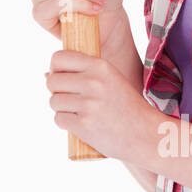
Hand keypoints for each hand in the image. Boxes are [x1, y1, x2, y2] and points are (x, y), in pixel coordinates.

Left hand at [45, 49, 158, 163]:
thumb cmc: (126, 106)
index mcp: (100, 66)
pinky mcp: (84, 124)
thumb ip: (83, 73)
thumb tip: (45, 74)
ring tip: (78, 113)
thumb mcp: (110, 80)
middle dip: (56, 91)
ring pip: (53, 101)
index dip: (55, 68)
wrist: (146, 134)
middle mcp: (93, 82)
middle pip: (52, 81)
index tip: (62, 77)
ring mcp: (88, 104)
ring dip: (60, 108)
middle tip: (71, 99)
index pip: (59, 58)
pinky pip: (59, 119)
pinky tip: (79, 124)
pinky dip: (65, 123)